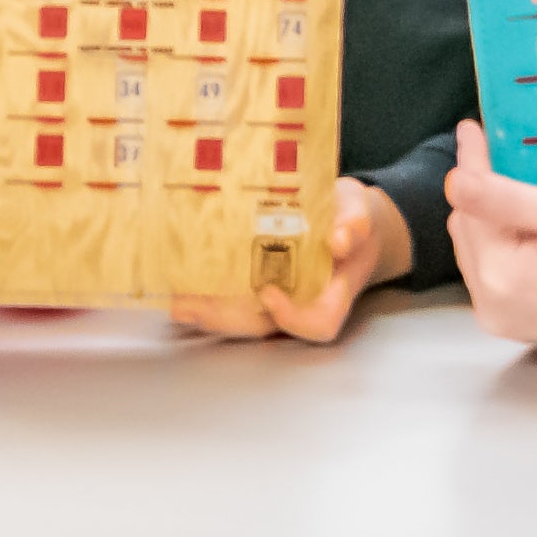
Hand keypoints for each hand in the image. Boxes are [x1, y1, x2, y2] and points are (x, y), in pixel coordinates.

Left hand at [171, 176, 405, 343]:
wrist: (347, 217)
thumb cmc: (354, 217)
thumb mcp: (361, 211)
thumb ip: (354, 223)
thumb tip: (338, 239)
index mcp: (333, 292)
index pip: (318, 324)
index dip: (292, 319)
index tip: (269, 292)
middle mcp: (301, 301)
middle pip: (265, 326)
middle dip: (224, 319)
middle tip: (190, 306)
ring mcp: (278, 294)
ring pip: (242, 315)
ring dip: (207, 312)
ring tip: (175, 300)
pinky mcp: (258, 280)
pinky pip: (232, 295)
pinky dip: (207, 293)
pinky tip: (180, 281)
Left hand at [446, 120, 536, 362]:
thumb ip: (503, 200)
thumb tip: (455, 180)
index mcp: (500, 279)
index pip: (470, 206)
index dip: (474, 165)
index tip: (471, 129)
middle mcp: (491, 306)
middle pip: (468, 231)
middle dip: (485, 197)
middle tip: (511, 164)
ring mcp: (503, 320)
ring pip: (480, 251)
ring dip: (495, 222)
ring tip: (529, 201)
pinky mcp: (518, 323)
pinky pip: (496, 272)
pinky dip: (507, 247)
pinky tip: (535, 233)